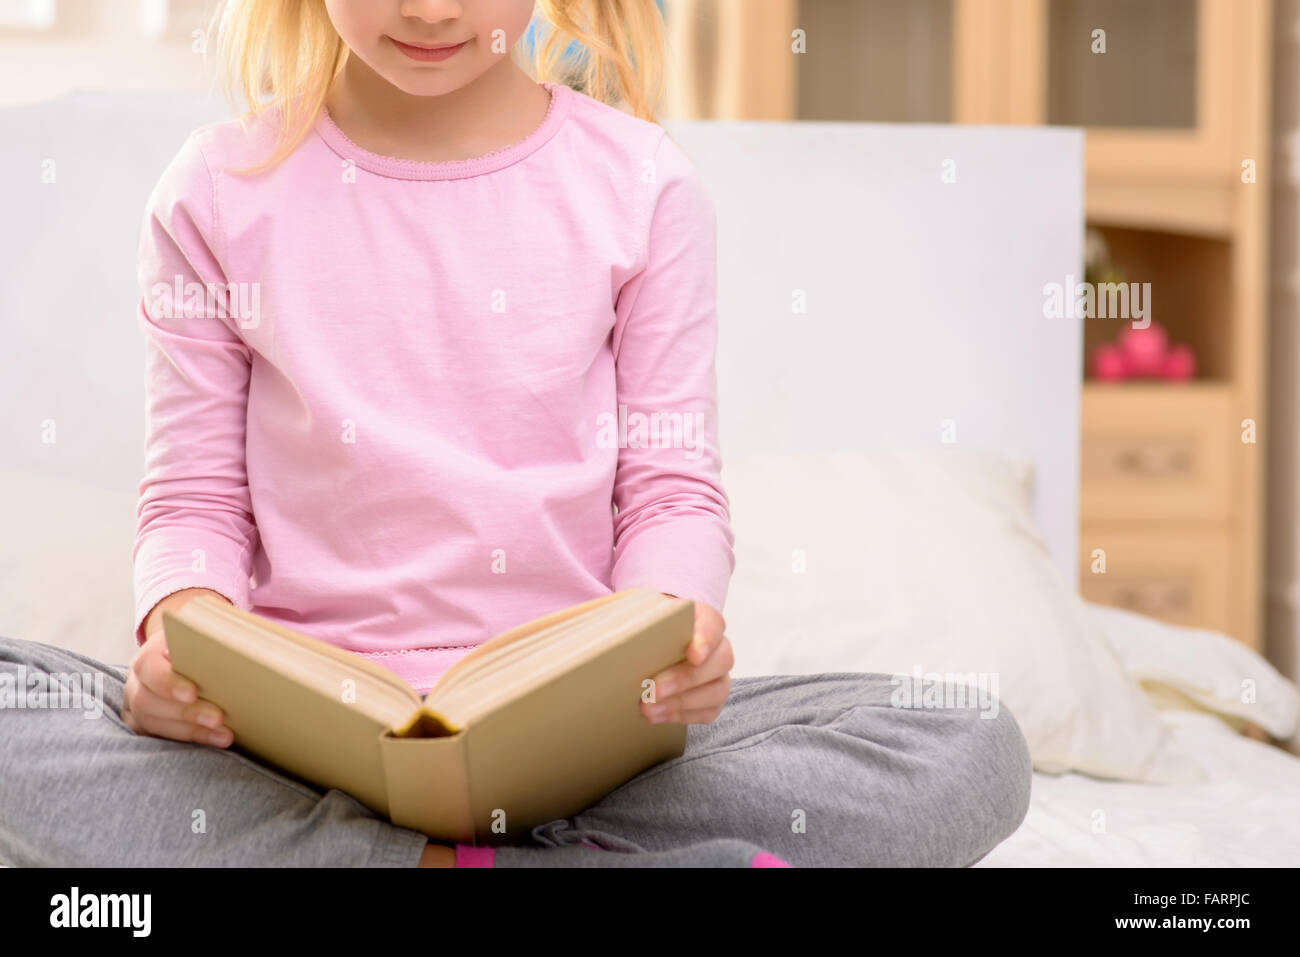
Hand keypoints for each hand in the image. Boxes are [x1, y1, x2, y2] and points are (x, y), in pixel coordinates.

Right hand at [122, 588, 234, 746]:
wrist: (185, 656)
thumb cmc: (200, 645)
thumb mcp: (204, 633)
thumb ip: (216, 637)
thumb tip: (244, 644)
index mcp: (148, 654)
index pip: (149, 668)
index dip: (169, 683)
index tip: (193, 693)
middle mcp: (136, 682)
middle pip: (149, 701)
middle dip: (187, 713)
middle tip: (219, 718)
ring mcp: (136, 706)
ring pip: (153, 724)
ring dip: (191, 731)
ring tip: (224, 734)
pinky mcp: (145, 726)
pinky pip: (160, 738)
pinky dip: (191, 740)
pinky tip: (217, 740)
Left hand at [641, 597, 732, 724]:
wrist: (653, 645)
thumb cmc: (648, 628)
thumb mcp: (639, 614)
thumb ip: (629, 614)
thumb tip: (597, 618)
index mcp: (703, 618)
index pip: (714, 623)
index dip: (706, 638)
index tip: (692, 653)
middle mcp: (718, 646)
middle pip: (721, 661)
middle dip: (685, 678)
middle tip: (653, 689)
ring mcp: (718, 674)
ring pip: (717, 690)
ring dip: (681, 702)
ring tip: (648, 708)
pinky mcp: (713, 698)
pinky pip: (709, 712)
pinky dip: (682, 716)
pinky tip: (657, 716)